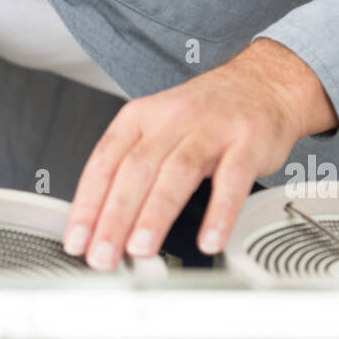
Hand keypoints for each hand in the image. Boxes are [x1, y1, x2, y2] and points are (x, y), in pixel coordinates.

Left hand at [62, 38, 337, 269]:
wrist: (261, 83)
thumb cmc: (204, 115)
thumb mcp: (158, 128)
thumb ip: (133, 171)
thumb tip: (105, 225)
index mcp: (140, 117)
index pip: (105, 161)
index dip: (87, 203)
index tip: (77, 238)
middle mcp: (171, 119)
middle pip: (135, 170)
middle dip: (114, 217)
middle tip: (103, 254)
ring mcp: (210, 129)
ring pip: (177, 172)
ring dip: (155, 214)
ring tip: (140, 249)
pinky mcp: (247, 142)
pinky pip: (232, 179)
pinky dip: (219, 212)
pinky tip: (209, 239)